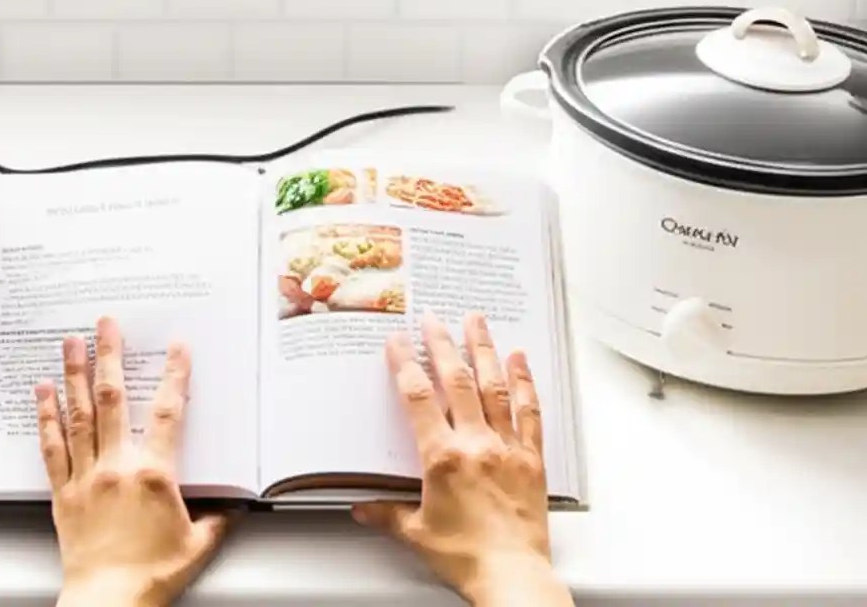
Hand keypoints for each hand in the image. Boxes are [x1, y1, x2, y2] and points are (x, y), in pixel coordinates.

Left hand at [36, 316, 235, 606]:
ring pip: (78, 415)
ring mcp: (86, 477)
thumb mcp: (196, 544)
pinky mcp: (63, 493)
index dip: (175, 375)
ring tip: (70, 343)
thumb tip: (230, 507)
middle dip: (109, 356)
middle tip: (106, 325)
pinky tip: (42, 392)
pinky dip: (46, 417)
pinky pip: (53, 447)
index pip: (168, 412)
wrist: (108, 600)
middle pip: (112, 399)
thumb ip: (215, 519)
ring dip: (74, 374)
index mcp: (153, 474)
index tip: (177, 347)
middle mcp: (116, 466)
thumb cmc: (151, 576)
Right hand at [352, 312, 573, 606]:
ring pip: (494, 387)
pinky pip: (529, 412)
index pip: (418, 398)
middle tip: (433, 318)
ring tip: (476, 322)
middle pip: (456, 381)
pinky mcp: (532, 459)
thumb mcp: (416, 533)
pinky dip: (525, 383)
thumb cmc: (466, 557)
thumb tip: (362, 508)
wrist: (512, 575)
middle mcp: (476, 444)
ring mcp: (507, 447)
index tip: (397, 342)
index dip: (405, 364)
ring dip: (483, 350)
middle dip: (441, 344)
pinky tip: (521, 360)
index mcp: (442, 457)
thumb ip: (386, 513)